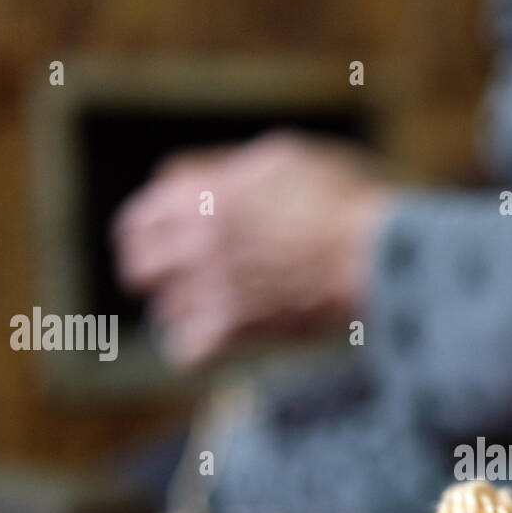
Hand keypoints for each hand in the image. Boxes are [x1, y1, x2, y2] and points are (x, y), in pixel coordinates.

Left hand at [112, 131, 394, 367]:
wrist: (372, 251)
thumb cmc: (342, 200)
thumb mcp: (283, 159)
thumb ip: (235, 172)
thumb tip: (217, 183)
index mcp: (203, 193)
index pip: (144, 211)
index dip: (151, 223)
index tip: (159, 236)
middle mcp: (195, 238)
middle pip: (139, 261)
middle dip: (152, 268)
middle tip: (166, 277)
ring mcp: (211, 285)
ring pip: (164, 308)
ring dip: (181, 309)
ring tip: (204, 310)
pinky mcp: (234, 328)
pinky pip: (186, 353)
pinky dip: (195, 351)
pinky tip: (212, 345)